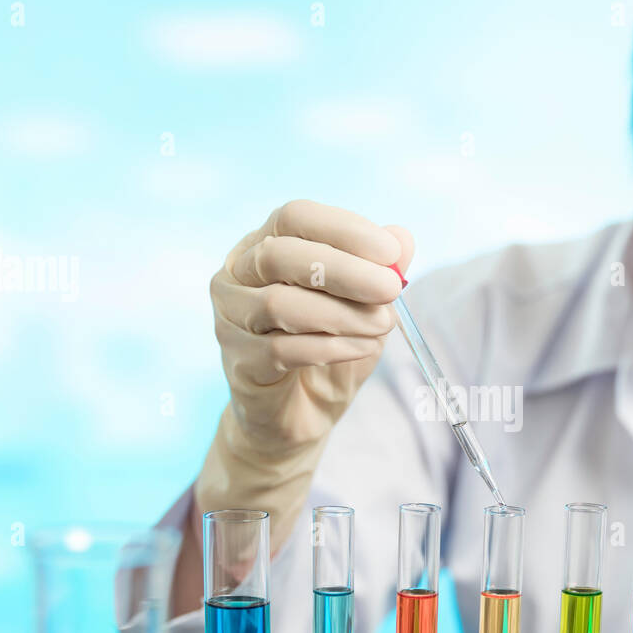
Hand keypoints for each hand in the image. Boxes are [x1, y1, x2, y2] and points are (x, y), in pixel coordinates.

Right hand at [211, 199, 414, 448]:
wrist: (301, 415)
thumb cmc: (328, 348)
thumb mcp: (363, 307)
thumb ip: (378, 272)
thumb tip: (403, 237)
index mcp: (263, 246)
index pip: (294, 218)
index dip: (343, 230)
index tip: (392, 253)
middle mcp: (235, 276)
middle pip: (280, 255)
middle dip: (344, 270)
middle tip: (391, 289)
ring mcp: (229, 320)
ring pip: (278, 304)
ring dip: (340, 314)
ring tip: (382, 325)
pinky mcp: (239, 364)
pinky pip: (280, 350)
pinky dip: (329, 347)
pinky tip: (362, 348)